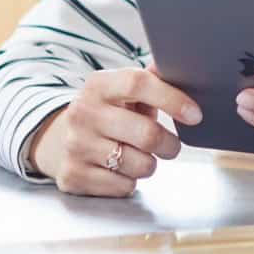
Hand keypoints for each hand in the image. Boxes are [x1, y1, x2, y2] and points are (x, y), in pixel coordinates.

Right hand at [26, 68, 202, 196]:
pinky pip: (124, 186)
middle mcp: (83, 113)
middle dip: (170, 144)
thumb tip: (184, 68)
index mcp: (98, 85)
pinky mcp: (73, 176)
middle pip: (147, 134)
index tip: (195, 115)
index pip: (138, 84)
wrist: (58, 140)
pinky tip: (119, 170)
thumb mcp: (122, 91)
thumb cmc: (107, 113)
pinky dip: (130, 181)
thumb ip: (152, 80)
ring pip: (139, 165)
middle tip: (171, 145)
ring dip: (150, 164)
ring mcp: (75, 146)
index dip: (172, 99)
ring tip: (140, 156)